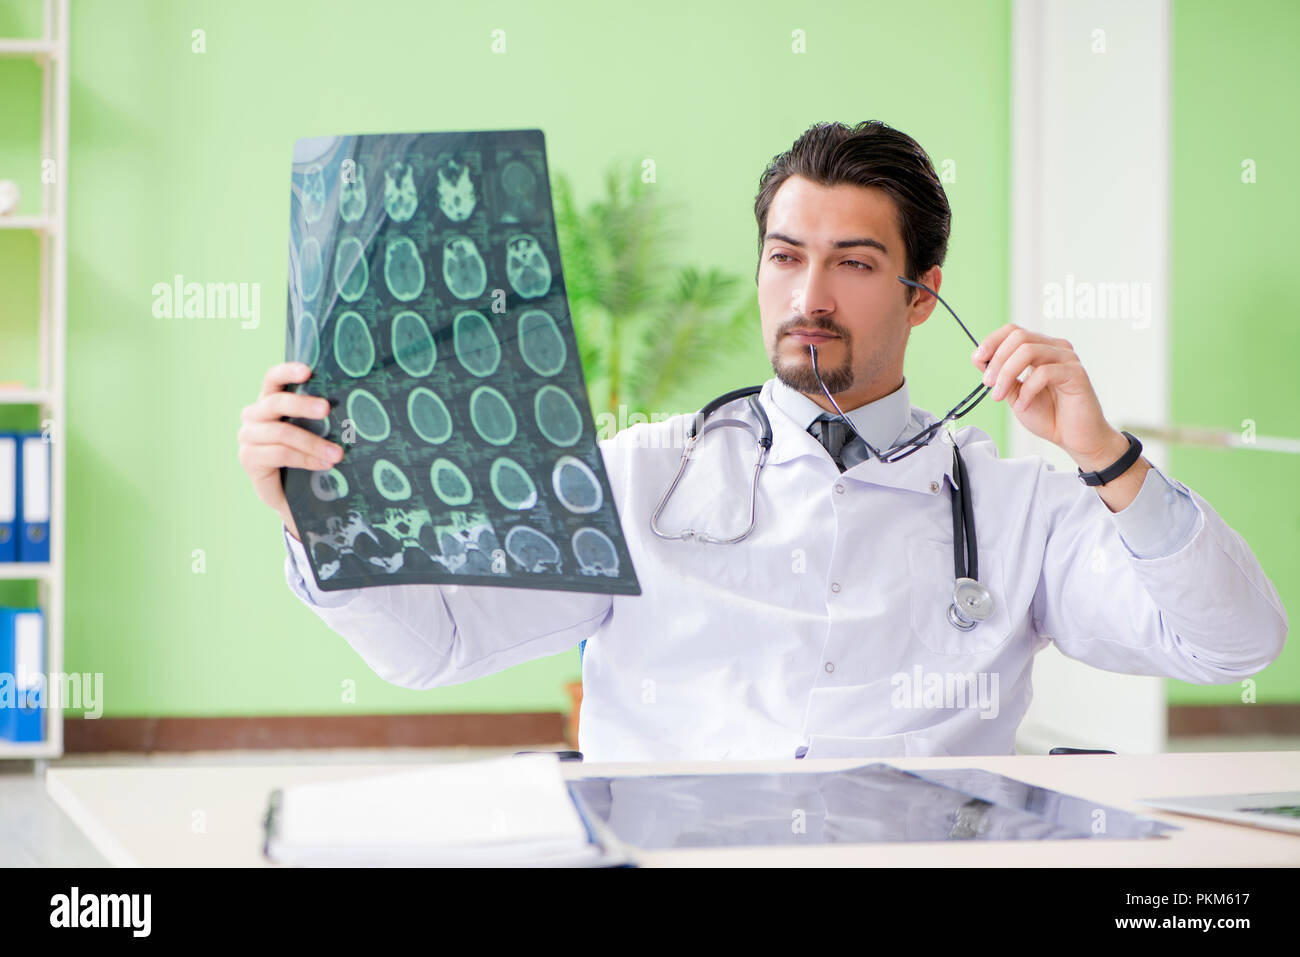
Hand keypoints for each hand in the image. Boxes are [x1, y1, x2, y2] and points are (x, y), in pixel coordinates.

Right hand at [237, 362, 341, 541]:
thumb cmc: (304, 454)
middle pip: (276, 403)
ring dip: (313, 443)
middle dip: (303, 405)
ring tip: (338, 454)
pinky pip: (280, 454)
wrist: (288, 492)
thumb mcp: (311, 431)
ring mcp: (247, 437)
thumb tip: (351, 406)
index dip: (287, 372)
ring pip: (282, 433)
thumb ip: (318, 417)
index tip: (308, 371)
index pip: (272, 379)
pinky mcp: (248, 458)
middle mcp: (253, 415)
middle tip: (327, 408)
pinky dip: (306, 459)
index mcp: (268, 401)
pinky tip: (324, 465)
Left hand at [971, 324, 1127, 470]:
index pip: (1013, 331)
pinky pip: (1044, 373)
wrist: (1073, 438)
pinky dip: (1027, 390)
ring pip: (1028, 351)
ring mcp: (1067, 359)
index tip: (978, 359)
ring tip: (1000, 395)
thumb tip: (981, 359)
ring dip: (1007, 373)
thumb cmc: (1049, 416)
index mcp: (1040, 349)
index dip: (992, 341)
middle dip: (997, 360)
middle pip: (1019, 337)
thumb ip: (1001, 376)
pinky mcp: (1076, 373)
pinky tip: (1024, 405)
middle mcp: (1055, 348)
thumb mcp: (1015, 394)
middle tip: (988, 384)